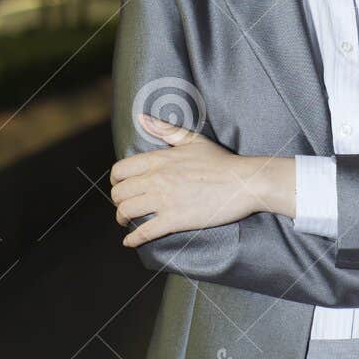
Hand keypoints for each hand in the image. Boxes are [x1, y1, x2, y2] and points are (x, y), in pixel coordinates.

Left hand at [110, 114, 289, 245]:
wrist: (243, 182)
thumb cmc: (221, 161)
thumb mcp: (193, 140)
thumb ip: (165, 129)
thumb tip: (141, 118)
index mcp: (159, 159)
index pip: (120, 170)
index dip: (116, 181)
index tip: (121, 186)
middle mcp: (157, 179)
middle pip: (119, 193)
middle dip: (118, 201)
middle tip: (124, 205)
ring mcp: (164, 200)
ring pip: (126, 212)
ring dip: (122, 219)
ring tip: (126, 222)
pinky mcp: (174, 220)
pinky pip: (144, 232)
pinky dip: (133, 239)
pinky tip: (130, 241)